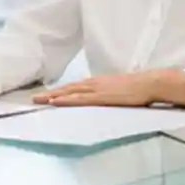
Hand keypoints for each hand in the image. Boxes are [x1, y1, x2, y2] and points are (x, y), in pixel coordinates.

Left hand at [32, 69, 184, 107]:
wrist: (150, 83)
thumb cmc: (139, 88)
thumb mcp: (120, 90)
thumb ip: (110, 93)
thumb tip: (106, 99)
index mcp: (98, 82)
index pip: (75, 87)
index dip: (61, 91)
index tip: (48, 94)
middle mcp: (94, 83)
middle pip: (67, 88)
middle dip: (50, 93)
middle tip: (34, 98)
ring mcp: (96, 89)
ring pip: (69, 92)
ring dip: (53, 96)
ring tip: (38, 100)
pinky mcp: (101, 97)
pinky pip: (79, 99)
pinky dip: (66, 100)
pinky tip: (56, 102)